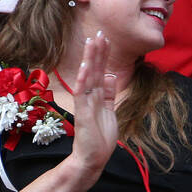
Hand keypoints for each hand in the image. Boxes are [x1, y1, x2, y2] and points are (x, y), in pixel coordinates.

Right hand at [67, 33, 118, 175]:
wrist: (92, 158)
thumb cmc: (100, 136)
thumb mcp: (109, 110)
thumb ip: (108, 94)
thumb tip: (109, 75)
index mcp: (97, 96)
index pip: (100, 71)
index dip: (103, 56)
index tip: (106, 39)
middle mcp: (90, 96)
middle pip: (93, 70)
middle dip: (97, 52)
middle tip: (100, 32)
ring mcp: (85, 104)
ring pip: (87, 77)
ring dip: (90, 59)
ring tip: (92, 42)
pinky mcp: (83, 113)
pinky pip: (82, 94)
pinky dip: (83, 80)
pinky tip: (84, 68)